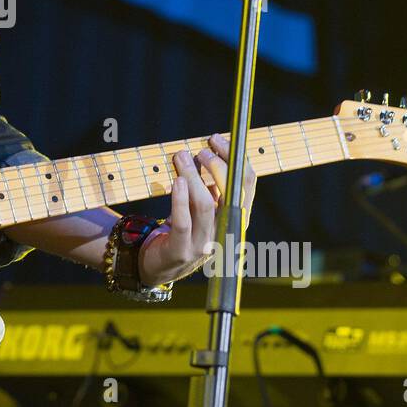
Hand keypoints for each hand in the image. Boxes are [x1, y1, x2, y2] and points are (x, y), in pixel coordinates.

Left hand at [136, 133, 256, 288]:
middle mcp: (225, 232)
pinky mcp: (181, 251)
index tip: (219, 140)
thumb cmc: (182, 230)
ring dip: (194, 177)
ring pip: (205, 206)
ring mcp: (204, 244)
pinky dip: (180, 199)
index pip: (246, 186)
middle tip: (201, 149)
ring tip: (182, 157)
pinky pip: (183, 222)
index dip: (236, 159)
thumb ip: (207, 185)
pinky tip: (177, 181)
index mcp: (234, 219)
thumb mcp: (200, 207)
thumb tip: (204, 151)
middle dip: (217, 166)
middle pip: (231, 194)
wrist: (160, 265)